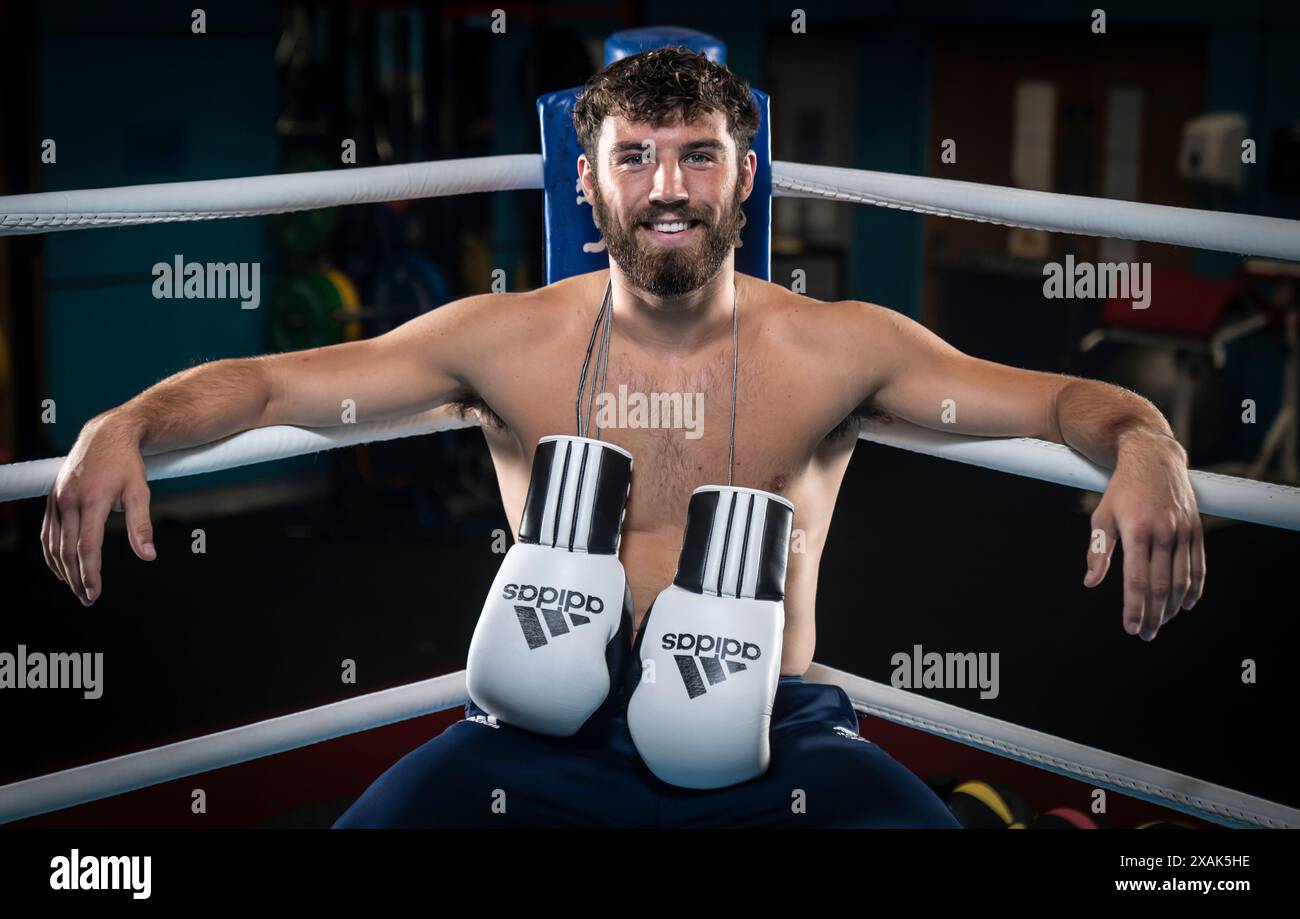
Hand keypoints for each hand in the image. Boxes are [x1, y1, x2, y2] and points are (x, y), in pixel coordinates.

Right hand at [42, 416, 155, 605]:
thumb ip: (141, 525)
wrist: (106, 434)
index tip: (94, 593)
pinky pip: (47, 532)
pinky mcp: (52, 498)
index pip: (87, 546)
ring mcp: (57, 499)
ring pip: (54, 543)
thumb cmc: (128, 464)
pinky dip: (51, 553)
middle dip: (76, 578)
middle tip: (87, 599)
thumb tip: (148, 555)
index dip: (90, 573)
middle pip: (67, 550)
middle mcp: (69, 500)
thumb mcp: (141, 491)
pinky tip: (60, 567)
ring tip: (75, 588)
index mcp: (92, 500)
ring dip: (62, 569)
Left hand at [1083, 430, 1204, 639]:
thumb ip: (1098, 551)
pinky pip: (1199, 565)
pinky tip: (1185, 604)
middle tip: (1145, 634)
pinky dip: (1194, 588)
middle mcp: (1164, 532)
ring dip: (1172, 606)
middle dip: (1153, 615)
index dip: (1134, 608)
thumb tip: (1090, 582)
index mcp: (1137, 531)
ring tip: (1161, 622)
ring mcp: (1184, 531)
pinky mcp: (1196, 529)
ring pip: (1182, 580)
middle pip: (1160, 586)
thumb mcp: (1102, 516)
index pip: (1136, 580)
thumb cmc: (1121, 490)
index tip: (1130, 628)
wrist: (1153, 458)